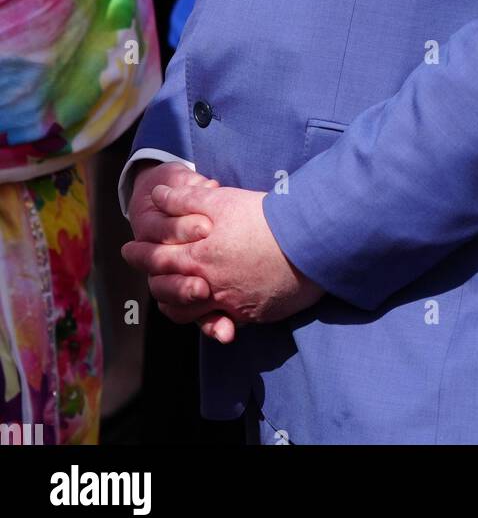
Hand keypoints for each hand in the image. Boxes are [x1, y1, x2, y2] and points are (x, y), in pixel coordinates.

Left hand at [123, 184, 324, 340]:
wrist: (308, 243)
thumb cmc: (264, 217)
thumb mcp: (222, 199)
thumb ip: (185, 198)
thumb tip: (158, 195)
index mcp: (197, 257)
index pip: (157, 259)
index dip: (139, 253)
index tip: (128, 250)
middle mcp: (209, 286)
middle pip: (169, 292)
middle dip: (154, 281)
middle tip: (147, 276)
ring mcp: (231, 304)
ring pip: (191, 314)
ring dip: (178, 306)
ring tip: (172, 299)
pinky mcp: (254, 314)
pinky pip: (224, 322)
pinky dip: (213, 320)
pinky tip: (214, 312)